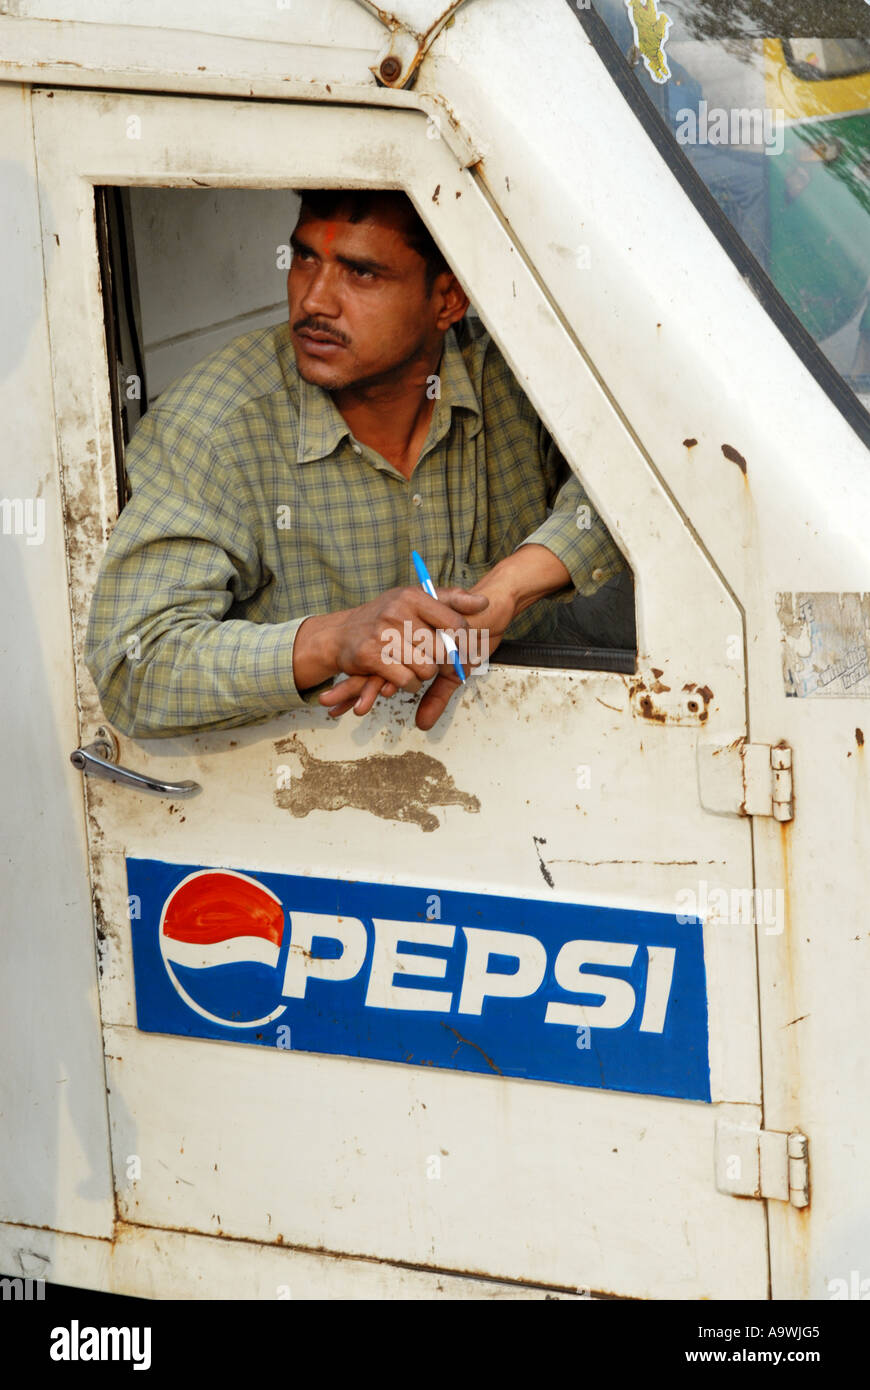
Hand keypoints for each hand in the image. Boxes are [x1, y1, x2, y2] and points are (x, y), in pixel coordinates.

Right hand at [321, 576, 516, 727]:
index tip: (465, 653)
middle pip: (443, 651)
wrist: (341, 634)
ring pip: (426, 669)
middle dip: (445, 664)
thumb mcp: (416, 600)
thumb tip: (484, 601)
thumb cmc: (386, 616)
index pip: (455, 624)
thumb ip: (451, 600)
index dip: (465, 644)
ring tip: (416, 667)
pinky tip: (403, 677)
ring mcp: (382, 634)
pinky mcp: (371, 657)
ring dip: (425, 675)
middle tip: (440, 666)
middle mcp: (397, 612)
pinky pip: (407, 681)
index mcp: (413, 596)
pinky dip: (409, 685)